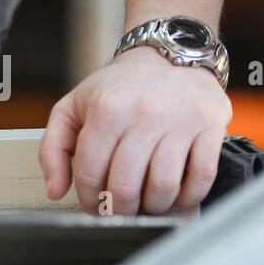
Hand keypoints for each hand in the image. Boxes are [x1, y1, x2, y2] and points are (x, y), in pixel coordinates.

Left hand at [39, 45, 231, 213]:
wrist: (168, 54)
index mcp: (107, 109)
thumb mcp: (73, 107)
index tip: (94, 205)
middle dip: (120, 210)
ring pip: (164, 187)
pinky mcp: (210, 125)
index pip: (91, 174)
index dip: (90, 200)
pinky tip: (175, 194)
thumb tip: (55, 190)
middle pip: (126, 186)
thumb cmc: (120, 87)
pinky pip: (202, 177)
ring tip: (147, 202)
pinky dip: (188, 196)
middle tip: (121, 210)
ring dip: (153, 207)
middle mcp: (144, 113)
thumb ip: (53, 149)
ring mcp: (180, 119)